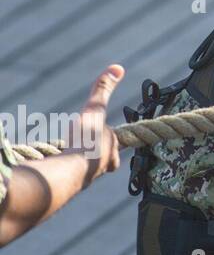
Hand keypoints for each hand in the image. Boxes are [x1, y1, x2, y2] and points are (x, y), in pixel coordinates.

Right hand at [68, 65, 123, 179]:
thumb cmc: (85, 141)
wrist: (69, 173)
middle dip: (96, 154)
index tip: (98, 133)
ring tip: (69, 158)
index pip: (112, 142)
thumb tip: (118, 67)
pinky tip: (55, 169)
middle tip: (85, 148)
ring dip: (78, 163)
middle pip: (103, 160)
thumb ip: (103, 90)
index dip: (106, 137)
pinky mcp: (67, 188)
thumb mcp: (94, 111)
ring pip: (85, 169)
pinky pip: (68, 177)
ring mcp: (86, 179)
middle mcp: (103, 167)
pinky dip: (62, 172)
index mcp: (112, 150)